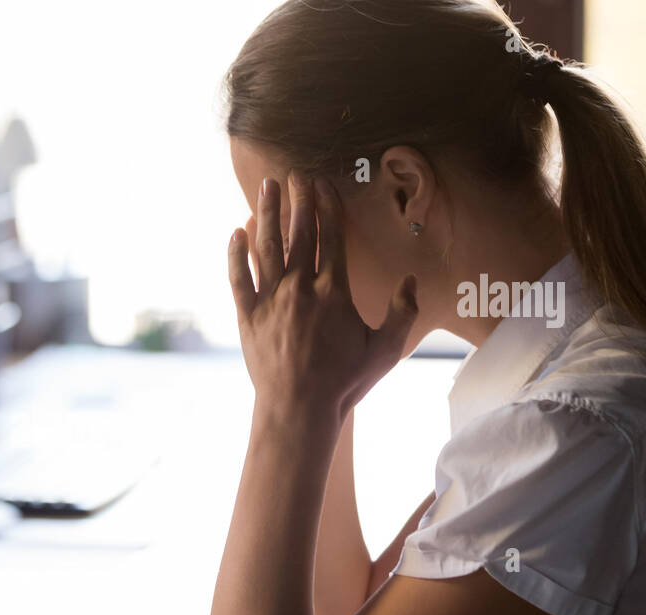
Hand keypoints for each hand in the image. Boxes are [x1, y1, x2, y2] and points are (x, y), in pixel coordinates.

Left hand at [228, 173, 417, 421]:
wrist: (298, 408)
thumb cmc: (344, 383)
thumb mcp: (384, 351)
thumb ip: (402, 313)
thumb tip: (410, 280)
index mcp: (334, 292)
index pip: (331, 238)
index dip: (327, 207)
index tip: (322, 185)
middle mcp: (300, 288)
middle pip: (299, 234)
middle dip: (298, 201)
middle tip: (295, 175)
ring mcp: (270, 300)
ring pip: (266, 247)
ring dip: (266, 214)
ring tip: (266, 187)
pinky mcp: (247, 316)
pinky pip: (238, 277)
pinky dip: (236, 253)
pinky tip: (235, 231)